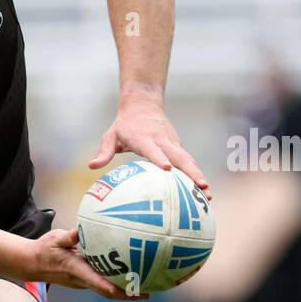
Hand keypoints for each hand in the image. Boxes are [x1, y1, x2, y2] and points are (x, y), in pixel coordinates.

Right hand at [27, 228, 148, 300]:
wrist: (33, 263)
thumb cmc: (44, 249)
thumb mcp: (54, 239)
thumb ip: (68, 236)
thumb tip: (81, 230)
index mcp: (75, 269)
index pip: (95, 281)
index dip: (112, 287)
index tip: (128, 290)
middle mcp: (81, 280)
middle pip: (107, 291)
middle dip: (127, 295)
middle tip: (147, 293)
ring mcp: (83, 282)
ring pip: (107, 290)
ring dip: (125, 292)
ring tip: (146, 290)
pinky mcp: (85, 279)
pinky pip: (104, 284)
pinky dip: (118, 285)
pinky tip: (131, 278)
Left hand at [89, 95, 211, 198]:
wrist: (143, 105)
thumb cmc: (124, 125)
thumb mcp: (110, 136)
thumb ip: (104, 152)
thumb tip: (91, 166)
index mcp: (145, 139)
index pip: (154, 149)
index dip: (160, 158)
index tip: (167, 170)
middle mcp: (163, 141)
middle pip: (180, 157)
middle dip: (191, 172)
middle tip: (201, 188)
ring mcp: (173, 144)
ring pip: (189, 161)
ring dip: (199, 177)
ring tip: (209, 196)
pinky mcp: (178, 147)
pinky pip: (189, 162)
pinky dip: (197, 175)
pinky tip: (203, 194)